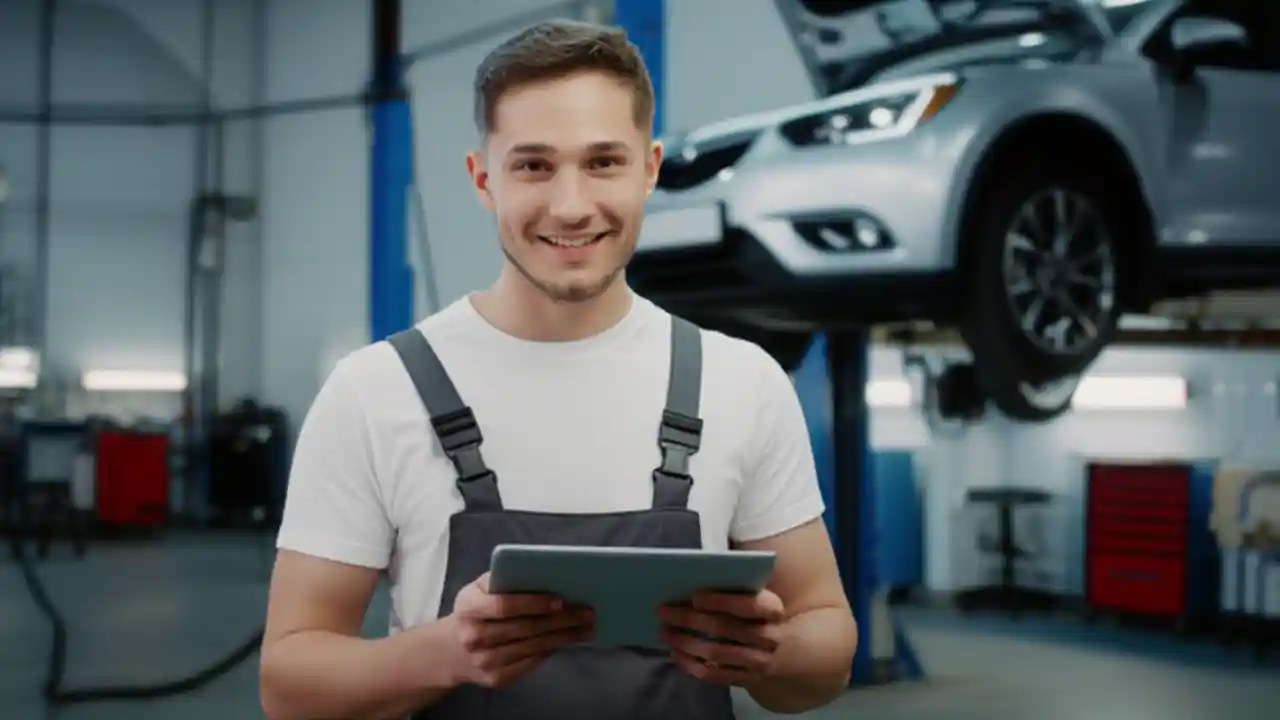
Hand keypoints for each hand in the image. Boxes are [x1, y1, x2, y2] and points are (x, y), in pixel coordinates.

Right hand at [445, 572, 594, 688]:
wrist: (451, 650)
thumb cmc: (475, 609)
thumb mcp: (480, 588)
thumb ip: (505, 579)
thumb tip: (547, 575)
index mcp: (469, 607)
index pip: (504, 606)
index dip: (533, 603)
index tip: (560, 599)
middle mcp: (474, 636)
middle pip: (526, 628)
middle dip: (562, 620)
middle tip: (588, 612)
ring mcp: (484, 661)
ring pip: (533, 647)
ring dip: (564, 637)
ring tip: (586, 628)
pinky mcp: (496, 678)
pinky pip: (531, 662)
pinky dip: (551, 650)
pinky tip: (566, 641)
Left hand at [658, 588, 785, 686]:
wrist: (786, 648)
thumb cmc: (760, 614)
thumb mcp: (757, 596)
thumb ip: (735, 589)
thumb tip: (693, 580)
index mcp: (772, 609)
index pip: (748, 605)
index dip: (721, 601)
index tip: (694, 596)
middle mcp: (769, 637)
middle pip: (725, 628)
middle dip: (690, 619)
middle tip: (664, 611)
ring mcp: (758, 661)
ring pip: (716, 652)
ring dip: (686, 642)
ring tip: (664, 633)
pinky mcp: (746, 680)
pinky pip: (714, 675)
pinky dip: (691, 665)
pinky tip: (676, 654)